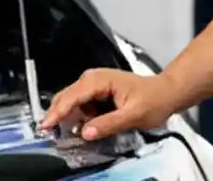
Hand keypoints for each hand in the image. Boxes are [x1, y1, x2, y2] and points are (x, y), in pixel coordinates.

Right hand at [38, 69, 180, 139]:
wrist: (166, 93)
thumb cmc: (153, 100)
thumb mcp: (133, 115)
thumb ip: (108, 123)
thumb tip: (84, 132)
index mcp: (101, 80)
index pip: (73, 96)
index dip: (58, 112)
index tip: (46, 127)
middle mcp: (93, 79)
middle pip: (67, 96)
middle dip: (57, 114)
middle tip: (48, 133)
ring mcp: (94, 84)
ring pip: (71, 101)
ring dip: (67, 116)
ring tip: (64, 133)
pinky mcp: (97, 92)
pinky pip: (80, 104)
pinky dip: (77, 116)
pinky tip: (82, 126)